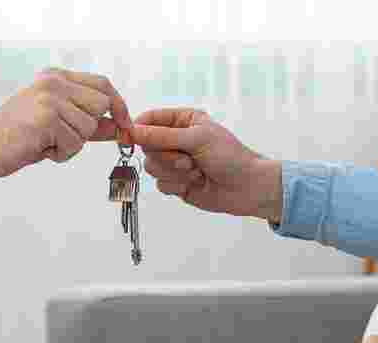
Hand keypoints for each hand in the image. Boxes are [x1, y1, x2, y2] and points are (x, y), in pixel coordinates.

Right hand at [0, 68, 131, 188]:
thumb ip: (87, 122)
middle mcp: (54, 82)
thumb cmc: (18, 137)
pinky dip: (61, 154)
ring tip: (46, 143)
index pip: (102, 84)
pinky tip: (40, 149)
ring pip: (88, 128)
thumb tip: (117, 127)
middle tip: (62, 138)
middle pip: (101, 105)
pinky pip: (74, 144)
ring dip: (72, 145)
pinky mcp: (47, 118)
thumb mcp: (57, 125)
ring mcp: (51, 99)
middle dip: (89, 129)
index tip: (125, 126)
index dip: (118, 106)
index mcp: (56, 77)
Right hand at [128, 108, 282, 221]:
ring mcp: (175, 163)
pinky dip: (177, 185)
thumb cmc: (230, 157)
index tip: (130, 138)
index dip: (138, 129)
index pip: (149, 119)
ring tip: (196, 171)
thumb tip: (133, 130)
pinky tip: (196, 183)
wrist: (247, 188)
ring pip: (152, 167)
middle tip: (187, 160)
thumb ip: (162, 135)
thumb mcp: (196, 139)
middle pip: (147, 147)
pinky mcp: (176, 183)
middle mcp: (176, 140)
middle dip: (166, 156)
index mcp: (183, 121)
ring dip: (174, 172)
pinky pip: (160, 185)